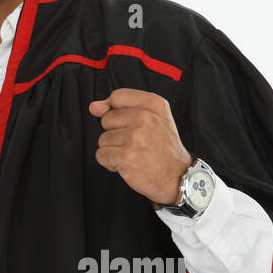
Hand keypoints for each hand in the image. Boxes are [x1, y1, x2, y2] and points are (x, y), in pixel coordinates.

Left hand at [88, 88, 191, 204]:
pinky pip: (101, 155)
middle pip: (107, 119)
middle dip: (116, 133)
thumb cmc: (162, 148)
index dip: (116, 111)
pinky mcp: (127, 156)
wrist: (178, 176)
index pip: (117, 96)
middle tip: (137, 142)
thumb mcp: (152, 119)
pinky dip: (111, 163)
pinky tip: (128, 164)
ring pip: (103, 139)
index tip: (129, 123)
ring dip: (114, 150)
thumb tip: (94, 107)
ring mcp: (136, 137)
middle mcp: (146, 118)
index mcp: (154, 105)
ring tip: (134, 153)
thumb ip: (120, 108)